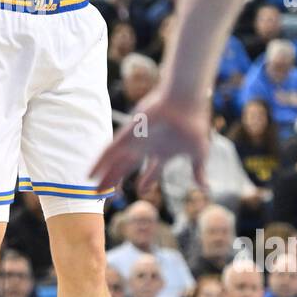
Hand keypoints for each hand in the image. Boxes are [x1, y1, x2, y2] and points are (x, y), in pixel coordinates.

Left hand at [90, 86, 210, 192]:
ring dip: (105, 177)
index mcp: (162, 152)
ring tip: (94, 191)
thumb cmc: (193, 123)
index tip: (140, 191)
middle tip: (106, 197)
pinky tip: (91, 173)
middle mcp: (146, 147)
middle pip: (127, 168)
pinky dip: (100, 163)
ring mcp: (136, 140)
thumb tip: (206, 189)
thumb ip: (199, 172)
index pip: (151, 172)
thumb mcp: (198, 153)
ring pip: (116, 162)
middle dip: (117, 182)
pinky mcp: (127, 133)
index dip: (145, 183)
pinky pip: (110, 150)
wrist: (185, 100)